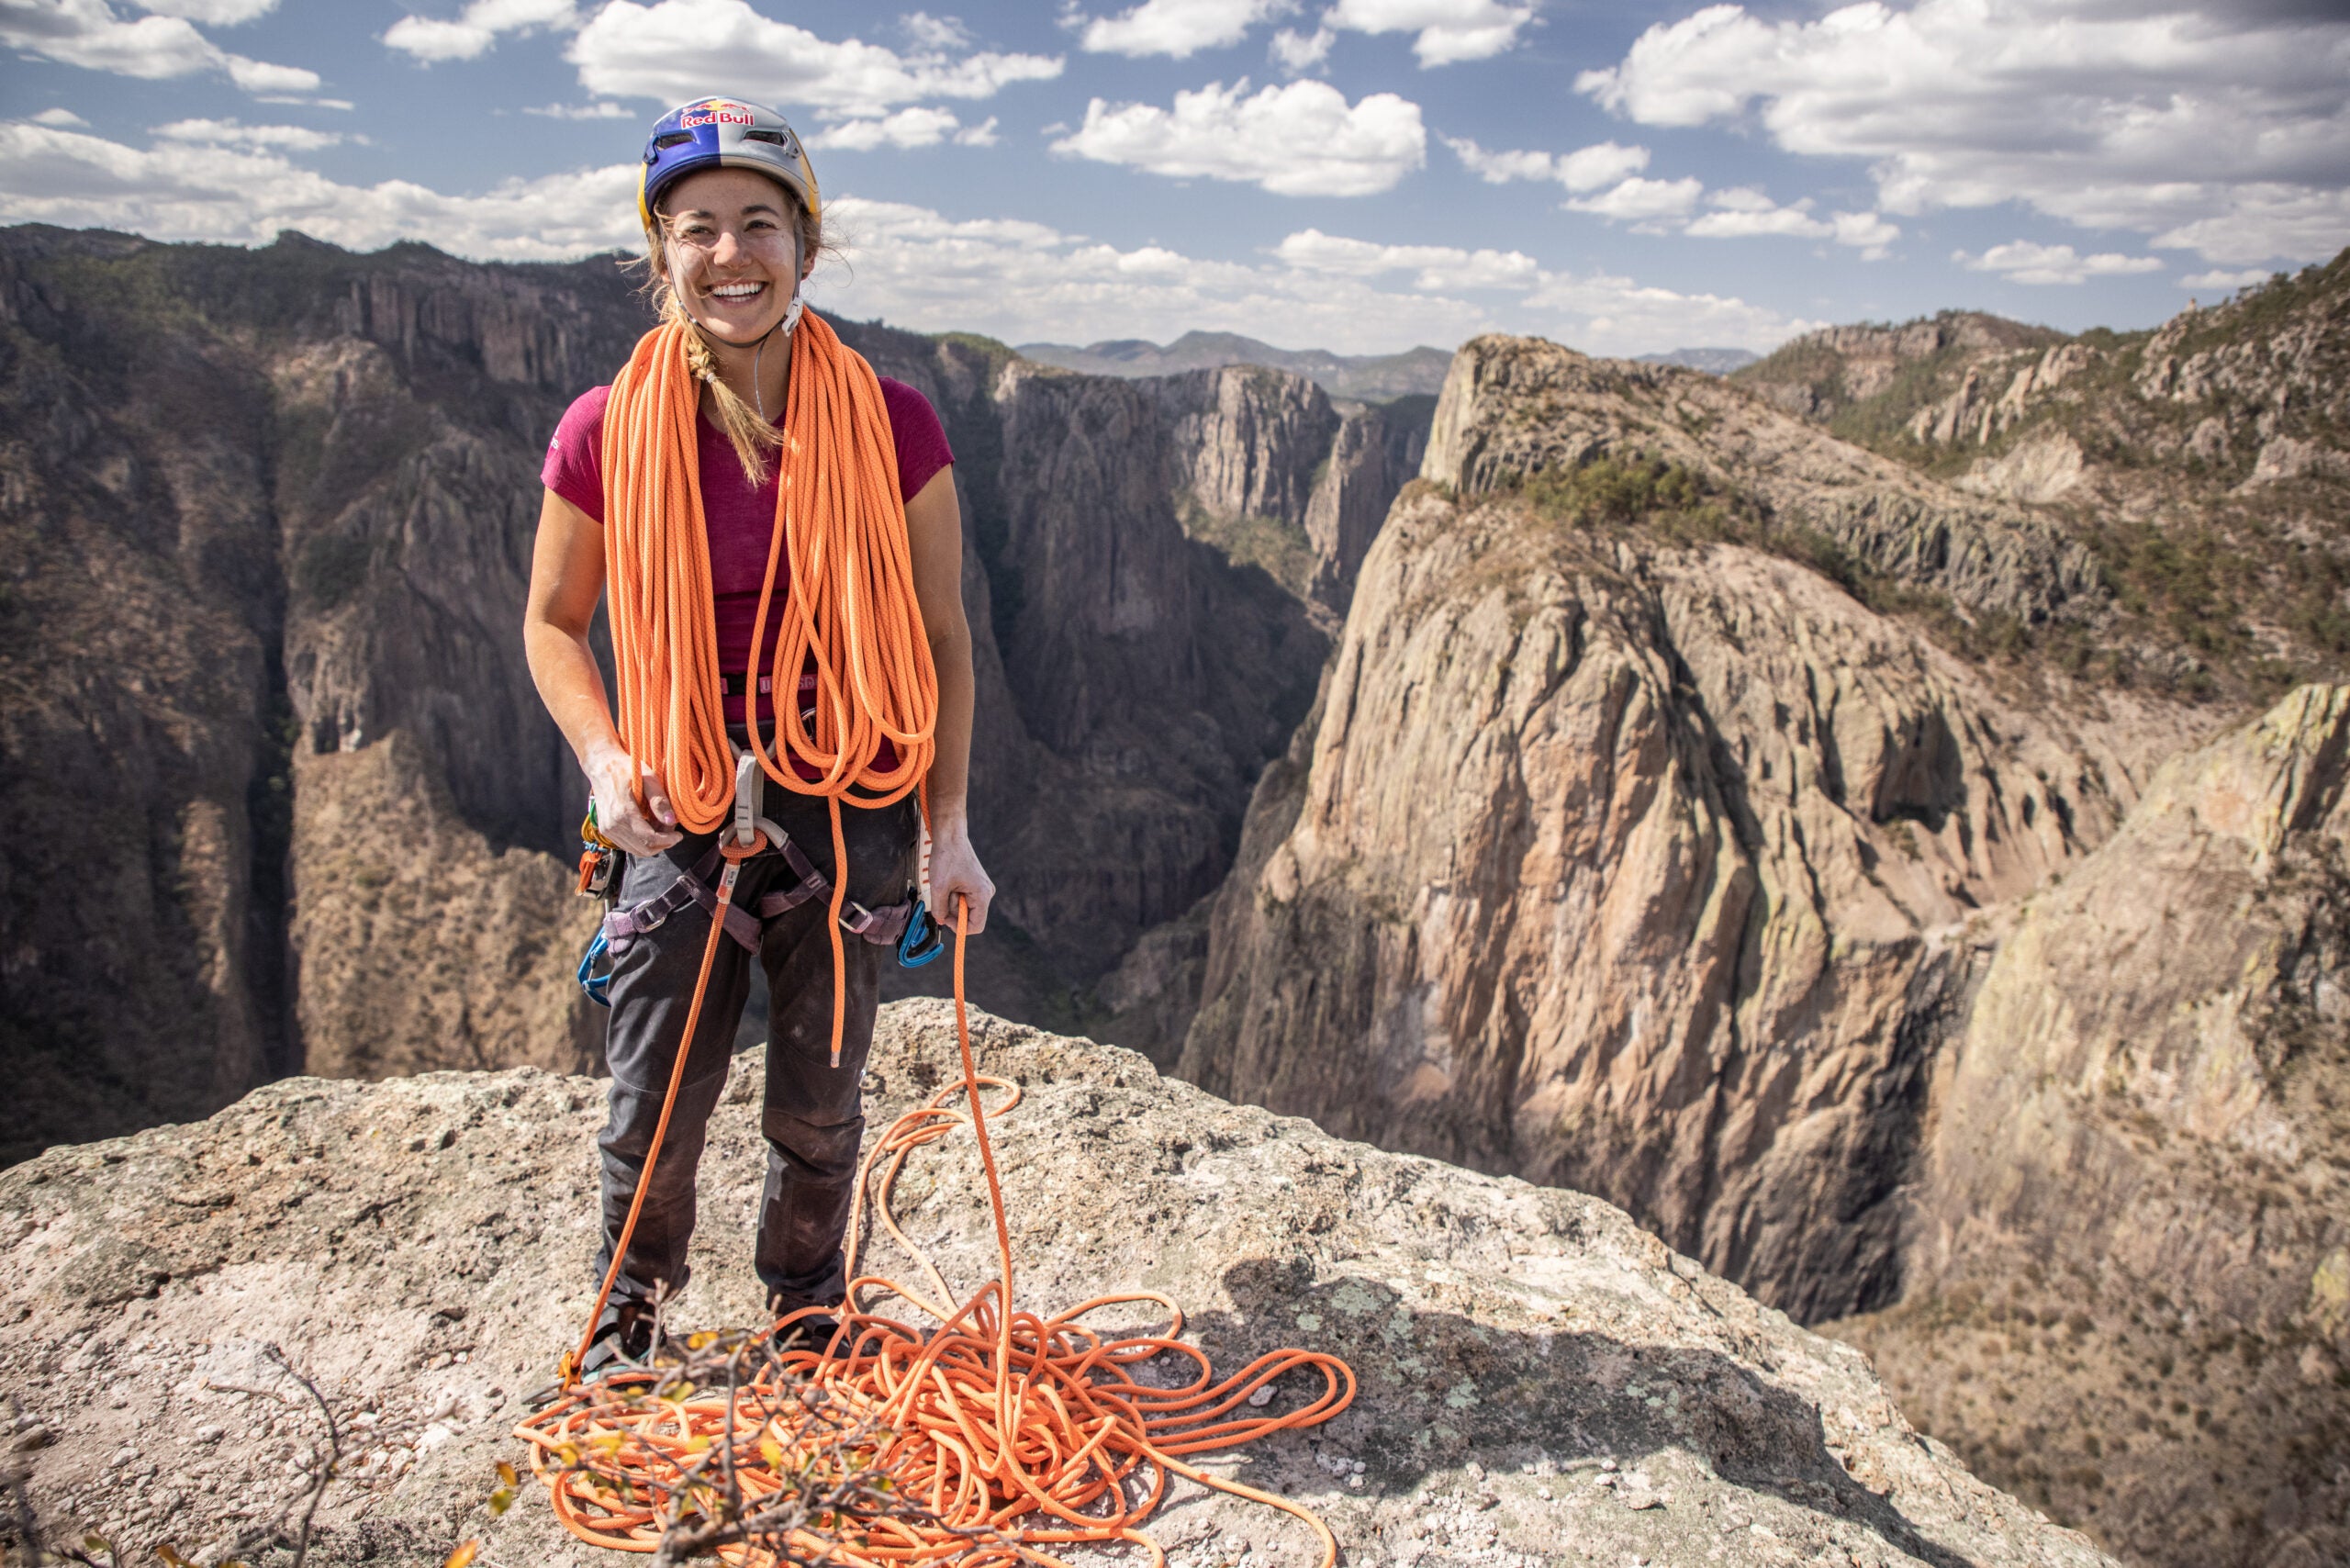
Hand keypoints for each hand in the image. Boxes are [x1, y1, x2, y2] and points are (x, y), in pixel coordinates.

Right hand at [585, 741, 680, 856]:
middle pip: (643, 849)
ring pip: (636, 850)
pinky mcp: (606, 830)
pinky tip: (649, 826)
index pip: (649, 839)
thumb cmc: (626, 769)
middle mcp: (613, 825)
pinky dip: (641, 841)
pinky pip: (628, 845)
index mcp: (623, 812)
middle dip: (662, 843)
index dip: (668, 840)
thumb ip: (659, 801)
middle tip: (672, 830)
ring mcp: (607, 829)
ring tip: (661, 826)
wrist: (601, 767)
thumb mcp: (648, 779)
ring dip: (653, 843)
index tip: (679, 835)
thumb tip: (671, 820)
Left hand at [925, 825, 993, 935]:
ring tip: (946, 884)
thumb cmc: (947, 857)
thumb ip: (940, 909)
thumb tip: (940, 920)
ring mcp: (981, 888)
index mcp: (983, 895)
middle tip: (944, 894)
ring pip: (964, 907)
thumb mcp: (939, 887)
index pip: (976, 926)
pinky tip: (949, 882)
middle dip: (953, 910)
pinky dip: (953, 894)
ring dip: (952, 901)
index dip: (959, 927)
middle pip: (969, 916)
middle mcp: (986, 893)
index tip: (945, 919)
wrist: (950, 836)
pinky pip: (964, 898)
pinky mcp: (975, 883)